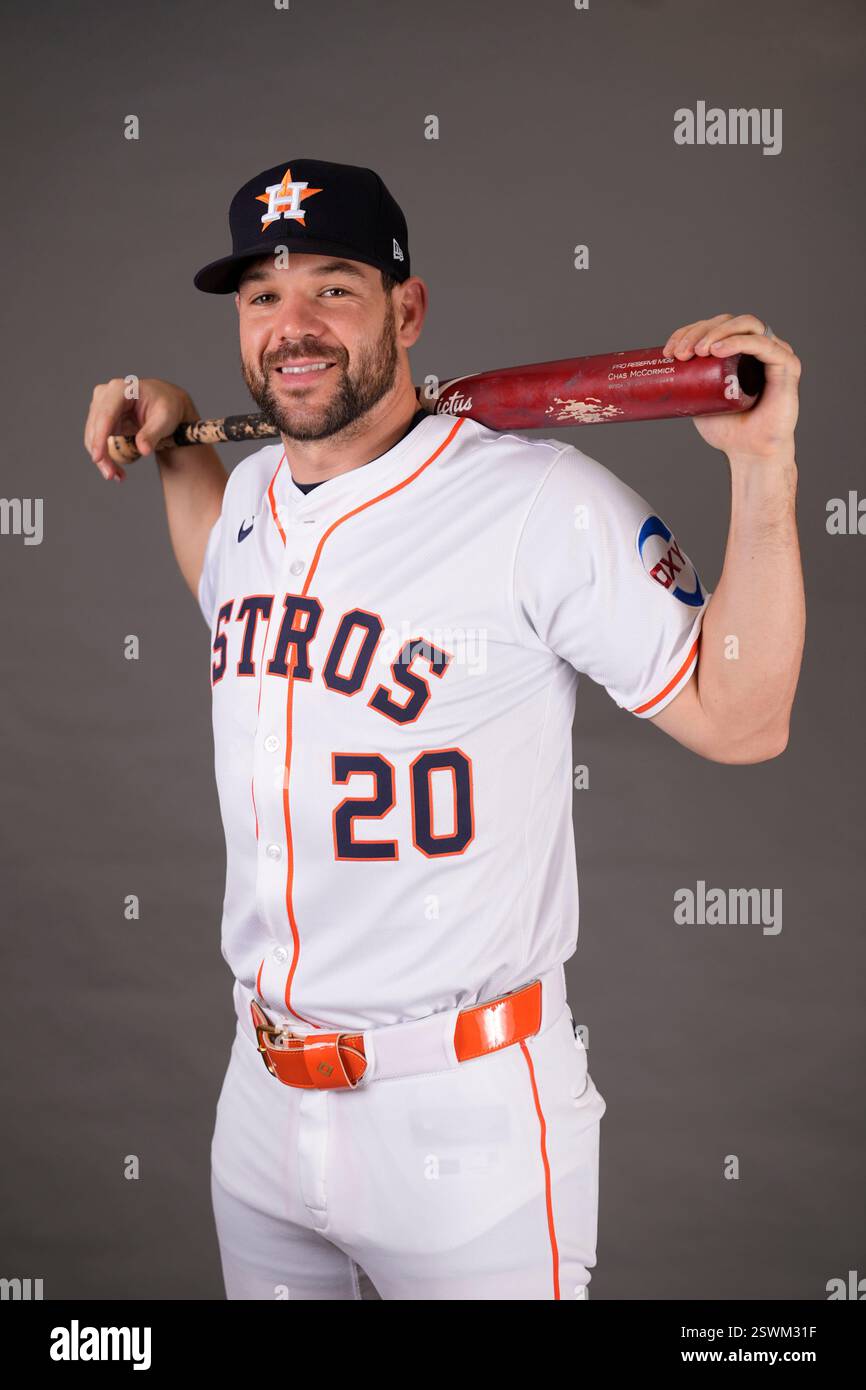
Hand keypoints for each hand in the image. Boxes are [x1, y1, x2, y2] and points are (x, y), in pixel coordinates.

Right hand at [84, 377, 194, 481]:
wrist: (166, 403)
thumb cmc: (167, 407)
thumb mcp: (166, 419)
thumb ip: (153, 433)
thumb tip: (143, 450)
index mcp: (122, 389)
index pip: (106, 414)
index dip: (100, 437)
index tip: (98, 458)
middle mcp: (106, 394)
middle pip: (96, 428)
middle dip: (102, 455)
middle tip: (113, 476)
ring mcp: (100, 405)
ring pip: (93, 436)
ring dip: (102, 459)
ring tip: (117, 476)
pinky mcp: (100, 418)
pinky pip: (97, 440)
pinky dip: (104, 456)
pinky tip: (116, 470)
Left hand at [662, 314, 800, 462]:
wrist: (750, 454)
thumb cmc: (729, 430)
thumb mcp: (699, 401)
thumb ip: (689, 383)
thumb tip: (660, 371)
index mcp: (738, 351)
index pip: (713, 328)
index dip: (689, 332)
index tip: (668, 352)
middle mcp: (758, 347)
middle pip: (727, 321)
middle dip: (699, 331)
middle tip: (681, 354)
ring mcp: (774, 353)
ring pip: (746, 325)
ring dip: (717, 332)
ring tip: (699, 351)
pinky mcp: (787, 364)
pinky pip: (763, 344)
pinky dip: (739, 341)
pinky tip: (718, 349)